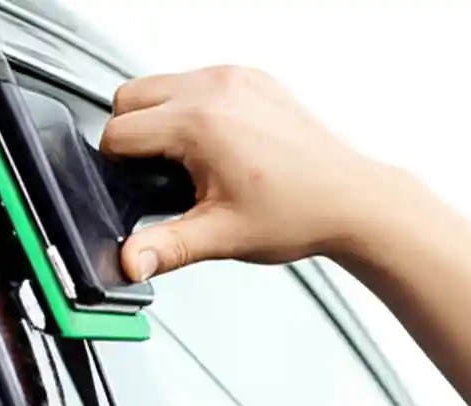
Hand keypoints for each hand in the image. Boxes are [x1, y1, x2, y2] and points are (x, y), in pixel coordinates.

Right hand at [102, 65, 432, 280]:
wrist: (350, 200)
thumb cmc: (300, 212)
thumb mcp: (220, 236)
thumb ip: (164, 248)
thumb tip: (127, 262)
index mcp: (200, 123)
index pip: (119, 131)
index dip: (119, 167)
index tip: (144, 188)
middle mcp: (216, 89)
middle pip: (130, 97)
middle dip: (133, 137)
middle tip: (163, 176)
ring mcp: (235, 79)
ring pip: (160, 85)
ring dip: (160, 120)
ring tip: (190, 163)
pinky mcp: (250, 78)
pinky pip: (196, 81)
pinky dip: (192, 108)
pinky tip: (214, 145)